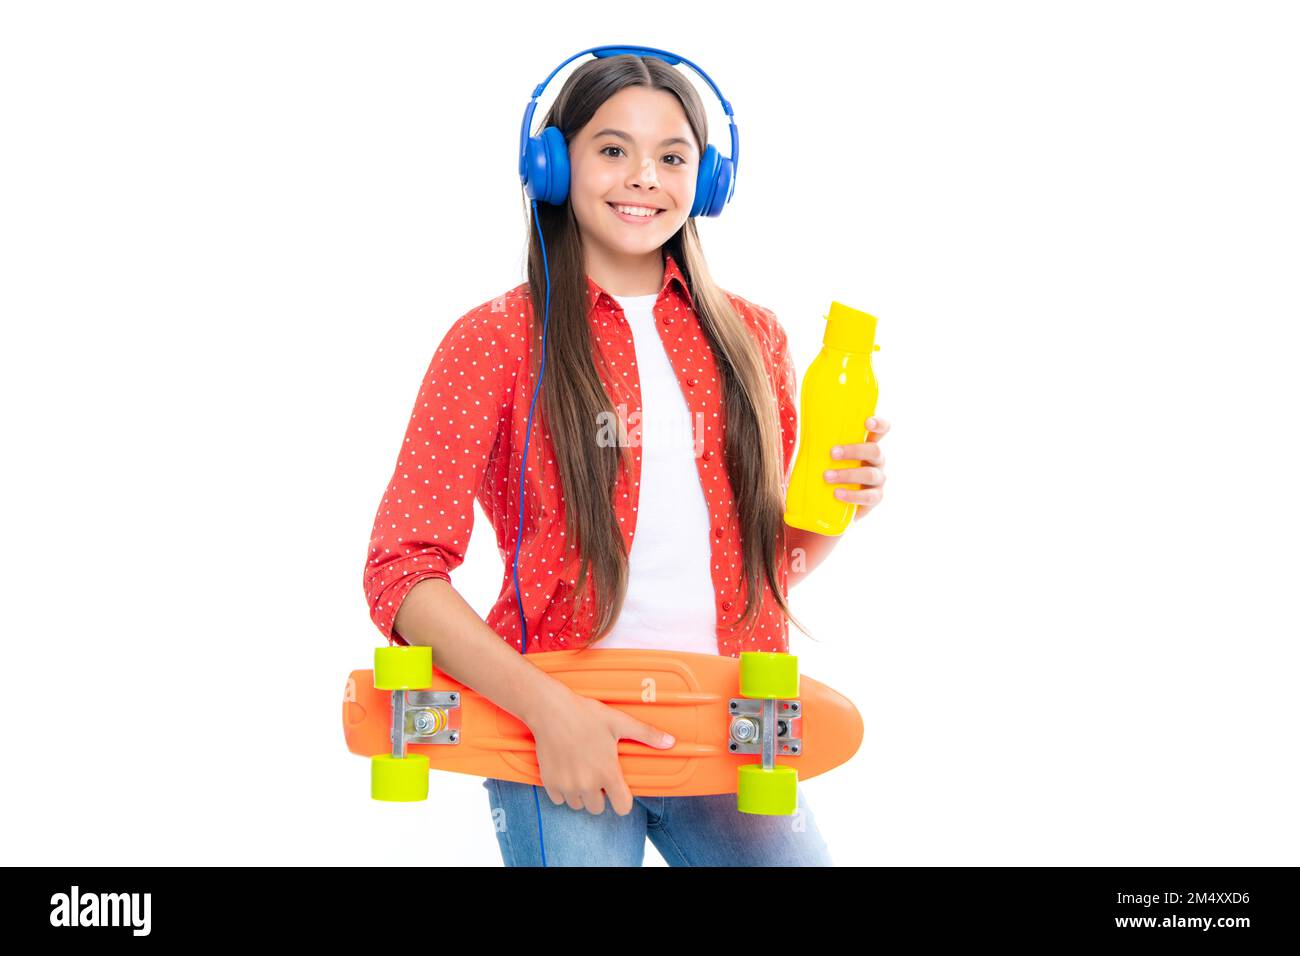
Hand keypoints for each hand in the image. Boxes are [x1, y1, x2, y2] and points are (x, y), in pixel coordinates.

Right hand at [529, 686, 675, 816]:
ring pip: (578, 805)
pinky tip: (566, 772)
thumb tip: (671, 741)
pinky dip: (563, 791)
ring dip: (581, 794)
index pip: (622, 807)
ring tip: (581, 772)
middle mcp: (587, 784)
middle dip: (600, 796)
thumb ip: (646, 734)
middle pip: (598, 809)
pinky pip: (559, 800)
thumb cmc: (586, 714)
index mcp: (607, 772)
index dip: (623, 800)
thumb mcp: (619, 722)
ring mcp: (567, 785)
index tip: (618, 790)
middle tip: (596, 775)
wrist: (551, 710)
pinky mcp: (549, 783)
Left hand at [825, 416, 889, 521]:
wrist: (832, 502)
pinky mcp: (874, 498)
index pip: (881, 430)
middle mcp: (876, 460)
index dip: (879, 424)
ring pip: (870, 474)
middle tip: (832, 453)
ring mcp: (878, 479)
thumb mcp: (827, 455)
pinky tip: (837, 494)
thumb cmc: (829, 470)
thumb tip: (804, 427)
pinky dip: (852, 496)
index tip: (867, 422)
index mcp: (867, 444)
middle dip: (853, 451)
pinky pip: (868, 497)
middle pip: (875, 451)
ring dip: (848, 474)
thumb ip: (823, 443)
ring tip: (827, 476)